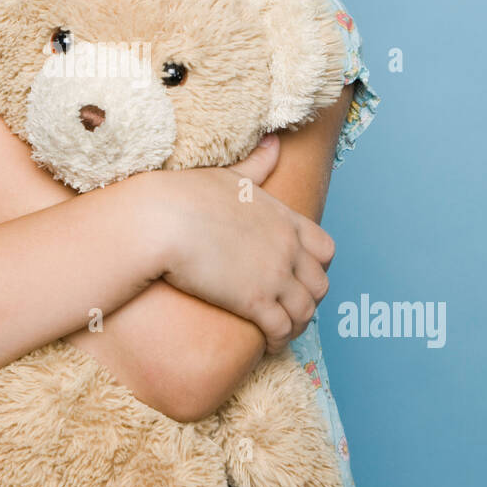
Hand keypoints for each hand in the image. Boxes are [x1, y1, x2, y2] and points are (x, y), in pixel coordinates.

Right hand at [145, 134, 335, 350]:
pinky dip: (278, 341)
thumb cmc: (186, 195)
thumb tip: (274, 141)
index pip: (325, 248)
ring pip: (306, 311)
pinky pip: (281, 330)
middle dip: (309, 299)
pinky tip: (266, 344)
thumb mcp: (230, 175)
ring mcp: (274, 275)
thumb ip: (258, 164)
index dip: (317, 266)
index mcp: (283, 218)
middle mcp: (287, 248)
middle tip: (289, 309)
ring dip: (296, 325)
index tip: (301, 276)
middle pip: (320, 284)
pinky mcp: (254, 301)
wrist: (162, 220)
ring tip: (279, 332)